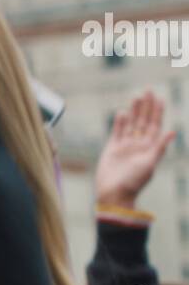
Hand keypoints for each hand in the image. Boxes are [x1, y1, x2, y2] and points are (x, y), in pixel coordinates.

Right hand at [95, 91, 174, 209]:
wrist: (114, 193)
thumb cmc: (134, 182)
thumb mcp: (149, 164)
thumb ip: (159, 147)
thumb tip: (172, 132)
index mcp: (150, 147)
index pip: (155, 125)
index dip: (157, 112)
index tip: (159, 98)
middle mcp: (139, 144)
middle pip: (143, 121)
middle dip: (146, 107)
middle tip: (147, 91)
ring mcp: (126, 145)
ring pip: (131, 124)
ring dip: (134, 111)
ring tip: (136, 97)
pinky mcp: (112, 148)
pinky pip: (117, 132)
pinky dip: (120, 122)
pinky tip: (123, 112)